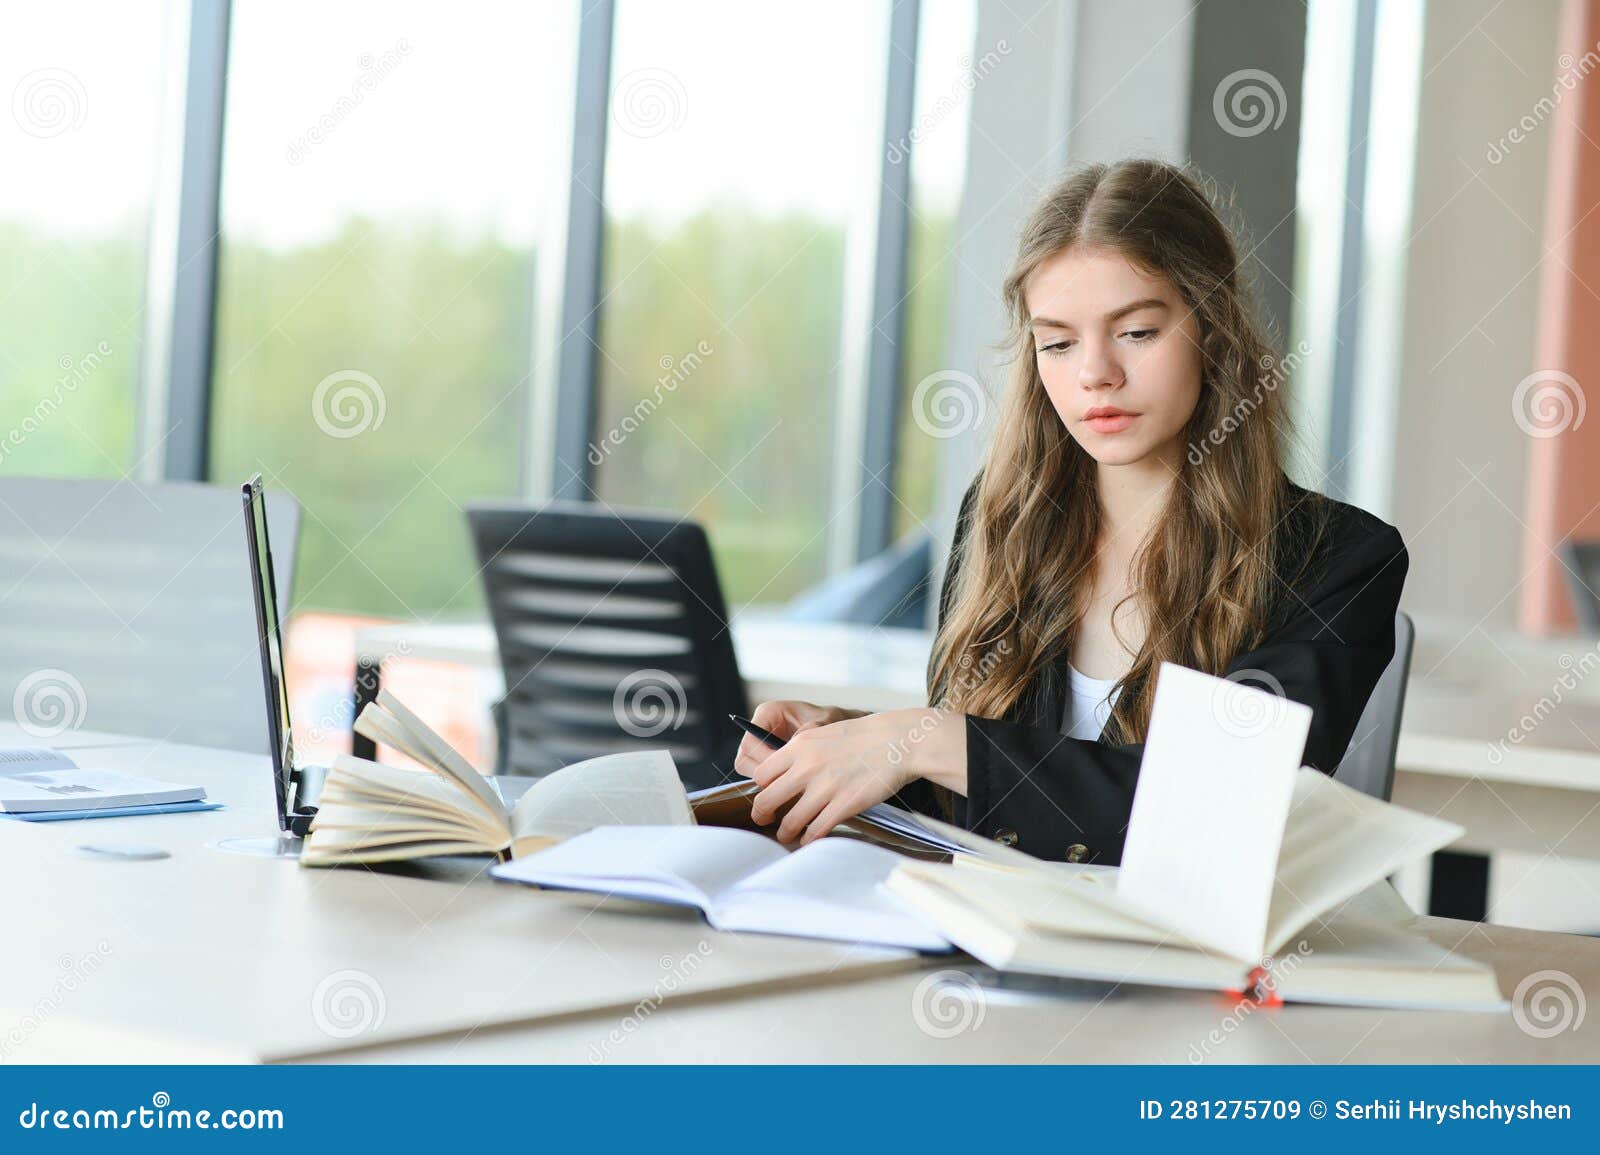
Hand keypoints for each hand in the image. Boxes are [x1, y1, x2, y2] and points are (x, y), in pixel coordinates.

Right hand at [733, 699, 867, 779]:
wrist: (843, 730)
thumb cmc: (834, 721)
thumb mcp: (827, 721)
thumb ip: (814, 729)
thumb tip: (798, 740)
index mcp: (769, 713)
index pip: (750, 742)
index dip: (764, 761)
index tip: (786, 772)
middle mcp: (761, 729)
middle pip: (745, 760)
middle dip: (764, 777)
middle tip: (789, 787)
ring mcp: (763, 746)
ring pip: (752, 773)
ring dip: (770, 785)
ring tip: (794, 790)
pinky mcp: (771, 762)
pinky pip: (764, 779)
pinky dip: (777, 788)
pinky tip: (796, 791)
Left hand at [745, 707, 966, 845]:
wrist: (897, 741)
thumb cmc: (862, 737)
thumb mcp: (822, 733)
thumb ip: (801, 752)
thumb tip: (784, 771)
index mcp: (799, 747)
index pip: (760, 774)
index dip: (760, 788)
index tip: (767, 794)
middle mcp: (806, 767)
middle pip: (766, 800)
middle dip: (762, 815)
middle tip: (764, 820)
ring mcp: (825, 788)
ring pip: (789, 822)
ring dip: (785, 833)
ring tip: (786, 835)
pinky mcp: (844, 805)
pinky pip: (816, 831)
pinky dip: (809, 839)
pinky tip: (809, 839)